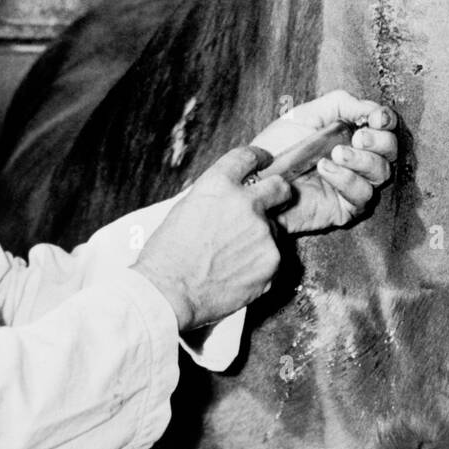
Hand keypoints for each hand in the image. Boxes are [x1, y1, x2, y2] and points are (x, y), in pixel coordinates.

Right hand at [132, 146, 289, 330]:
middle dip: (279, 192)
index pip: (248, 157)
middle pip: (279, 186)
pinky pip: (273, 256)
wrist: (169, 292)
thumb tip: (234, 196)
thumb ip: (217, 196)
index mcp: (220, 184)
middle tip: (274, 201)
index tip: (264, 161)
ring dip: (261, 236)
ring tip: (235, 257)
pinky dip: (260, 262)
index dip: (259, 157)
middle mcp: (246, 203)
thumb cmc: (168, 254)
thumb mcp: (187, 207)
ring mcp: (263, 232)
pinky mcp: (272, 260)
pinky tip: (238, 272)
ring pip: (275, 228)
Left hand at [250, 91, 396, 233]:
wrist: (256, 178)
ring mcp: (353, 184)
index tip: (375, 117)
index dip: (386, 120)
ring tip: (336, 154)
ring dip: (363, 160)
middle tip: (358, 137)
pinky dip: (348, 179)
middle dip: (379, 140)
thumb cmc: (279, 146)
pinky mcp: (346, 208)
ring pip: (381, 173)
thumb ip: (342, 104)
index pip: (384, 126)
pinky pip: (363, 195)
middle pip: (390, 150)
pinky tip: (325, 170)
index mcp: (352, 134)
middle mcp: (359, 159)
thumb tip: (372, 107)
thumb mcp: (307, 114)